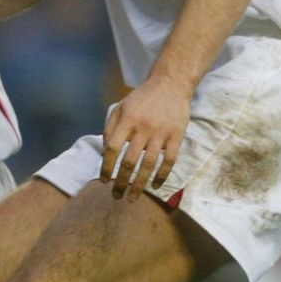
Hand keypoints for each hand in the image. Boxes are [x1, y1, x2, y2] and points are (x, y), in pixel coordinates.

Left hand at [101, 74, 190, 199]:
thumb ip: (110, 127)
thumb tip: (105, 152)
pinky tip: (155, 186)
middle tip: (116, 196)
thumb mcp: (121, 106)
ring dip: (139, 184)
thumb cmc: (142, 97)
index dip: (107, 166)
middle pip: (129, 161)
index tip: (104, 180)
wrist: (170, 83)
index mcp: (127, 119)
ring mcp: (161, 133)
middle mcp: (143, 127)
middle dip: (121, 182)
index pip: (113, 148)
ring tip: (132, 198)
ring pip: (148, 165)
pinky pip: (169, 161)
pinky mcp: (176, 136)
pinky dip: (162, 176)